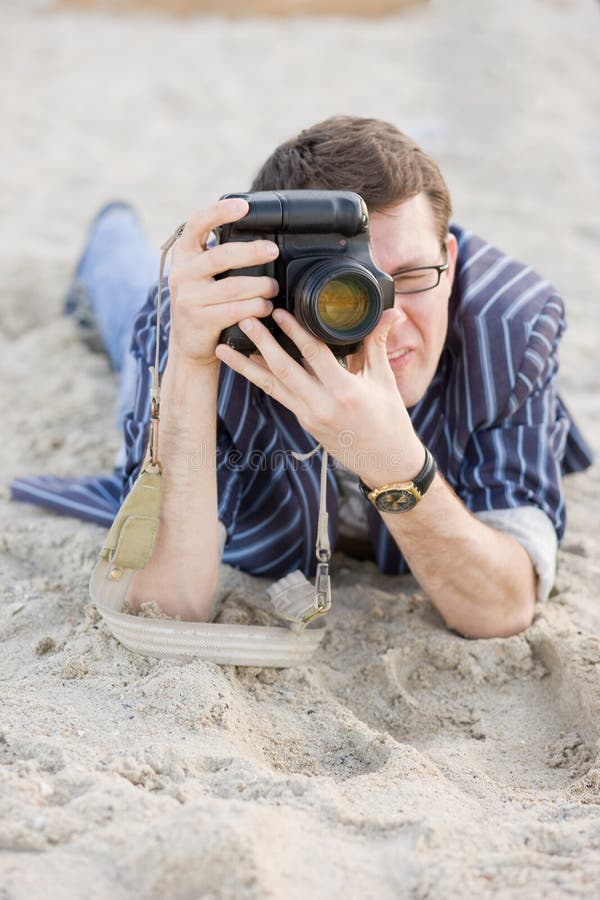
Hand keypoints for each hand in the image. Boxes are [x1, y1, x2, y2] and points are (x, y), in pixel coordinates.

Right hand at [167, 197, 279, 366]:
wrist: (190, 343)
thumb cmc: (204, 302)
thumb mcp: (202, 274)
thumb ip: (218, 255)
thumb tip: (258, 237)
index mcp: (184, 254)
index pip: (198, 223)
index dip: (220, 211)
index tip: (243, 205)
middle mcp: (182, 273)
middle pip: (222, 256)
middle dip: (252, 252)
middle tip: (273, 250)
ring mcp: (188, 297)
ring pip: (233, 286)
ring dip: (260, 286)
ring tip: (273, 288)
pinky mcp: (199, 320)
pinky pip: (235, 310)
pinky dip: (255, 307)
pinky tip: (265, 307)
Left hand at [214, 306, 424, 485]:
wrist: (385, 462)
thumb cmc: (389, 419)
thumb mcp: (384, 380)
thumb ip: (378, 343)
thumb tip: (391, 311)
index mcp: (344, 391)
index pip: (314, 355)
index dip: (295, 332)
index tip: (279, 313)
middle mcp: (321, 405)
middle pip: (284, 370)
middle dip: (261, 344)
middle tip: (245, 320)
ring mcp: (308, 416)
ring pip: (271, 386)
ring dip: (246, 366)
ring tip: (224, 347)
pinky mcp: (303, 422)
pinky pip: (278, 396)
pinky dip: (261, 379)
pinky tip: (247, 365)